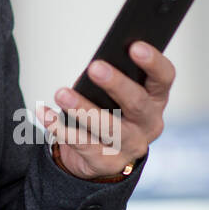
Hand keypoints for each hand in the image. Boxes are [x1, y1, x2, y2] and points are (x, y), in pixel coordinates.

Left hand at [36, 41, 173, 179]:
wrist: (100, 157)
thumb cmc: (108, 111)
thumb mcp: (116, 93)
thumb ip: (112, 78)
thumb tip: (95, 66)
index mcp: (155, 99)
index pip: (163, 78)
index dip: (153, 62)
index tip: (135, 46)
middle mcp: (149, 124)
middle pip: (137, 103)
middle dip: (117, 84)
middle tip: (95, 67)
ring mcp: (130, 146)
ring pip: (108, 128)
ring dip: (83, 108)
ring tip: (61, 93)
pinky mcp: (107, 163)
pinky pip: (82, 144)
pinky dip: (60, 128)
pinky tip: (45, 114)